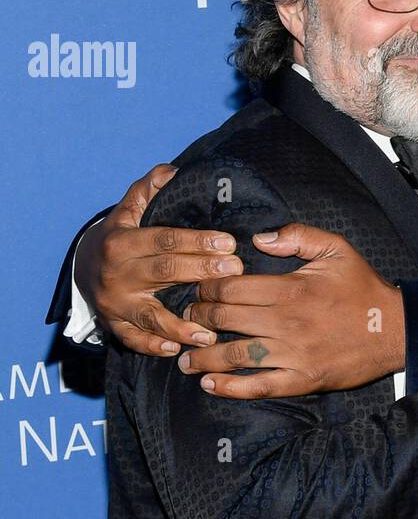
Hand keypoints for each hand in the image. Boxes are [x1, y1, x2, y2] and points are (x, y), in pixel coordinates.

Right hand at [76, 164, 240, 355]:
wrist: (80, 269)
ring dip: (181, 325)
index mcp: (122, 242)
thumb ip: (147, 190)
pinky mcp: (114, 326)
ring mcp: (115, 303)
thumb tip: (172, 170)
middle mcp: (117, 273)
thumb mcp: (126, 211)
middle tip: (235, 270)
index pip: (165, 239)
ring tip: (211, 330)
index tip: (228, 242)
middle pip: (164, 271)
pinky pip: (135, 340)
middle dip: (201, 271)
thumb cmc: (117, 237)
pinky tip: (180, 349)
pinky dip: (155, 346)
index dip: (197, 240)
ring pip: (150, 315)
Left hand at [175, 223, 405, 398]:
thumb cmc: (364, 288)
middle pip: (225, 319)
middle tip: (187, 319)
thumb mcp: (337, 249)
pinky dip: (230, 388)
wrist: (395, 330)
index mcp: (290, 289)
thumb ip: (298, 236)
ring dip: (203, 357)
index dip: (207, 287)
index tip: (198, 289)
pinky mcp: (302, 379)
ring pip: (234, 356)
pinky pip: (259, 387)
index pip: (231, 287)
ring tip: (185, 358)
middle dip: (198, 318)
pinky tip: (210, 385)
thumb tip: (258, 239)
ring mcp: (292, 354)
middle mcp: (285, 322)